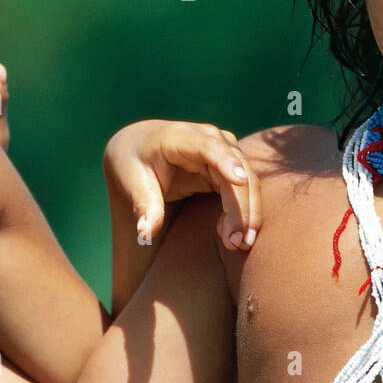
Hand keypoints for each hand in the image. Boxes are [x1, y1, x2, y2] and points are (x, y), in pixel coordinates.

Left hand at [104, 120, 259, 251]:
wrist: (140, 148)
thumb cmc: (135, 163)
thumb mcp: (134, 182)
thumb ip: (144, 206)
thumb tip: (146, 233)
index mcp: (179, 137)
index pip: (209, 147)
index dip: (225, 161)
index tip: (239, 180)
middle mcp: (208, 138)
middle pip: (236, 167)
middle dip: (240, 205)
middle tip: (236, 242)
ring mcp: (222, 149)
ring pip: (247, 179)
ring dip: (249, 212)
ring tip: (240, 244)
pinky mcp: (228, 164)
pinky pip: (244, 188)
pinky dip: (244, 212)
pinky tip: (234, 236)